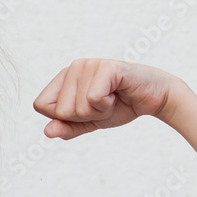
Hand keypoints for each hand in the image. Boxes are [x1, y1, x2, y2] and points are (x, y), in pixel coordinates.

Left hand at [33, 59, 178, 139]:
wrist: (155, 99)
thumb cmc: (123, 105)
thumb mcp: (91, 121)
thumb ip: (68, 127)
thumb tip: (47, 132)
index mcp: (64, 77)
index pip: (41, 106)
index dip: (66, 117)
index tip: (89, 109)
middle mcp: (73, 67)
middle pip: (60, 111)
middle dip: (86, 116)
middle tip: (106, 104)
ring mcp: (89, 65)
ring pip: (77, 107)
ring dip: (100, 111)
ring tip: (114, 98)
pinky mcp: (106, 67)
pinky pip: (93, 99)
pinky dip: (108, 106)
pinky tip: (119, 94)